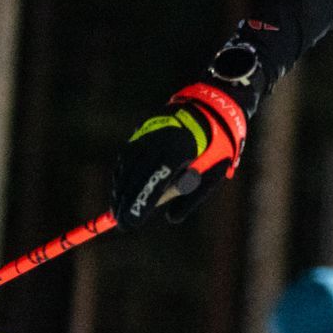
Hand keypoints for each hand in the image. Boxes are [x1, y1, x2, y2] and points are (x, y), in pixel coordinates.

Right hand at [111, 83, 248, 227]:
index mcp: (178, 151)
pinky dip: (122, 174)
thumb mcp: (211, 174)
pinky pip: (126, 156)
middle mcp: (158, 140)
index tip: (130, 223)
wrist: (210, 108)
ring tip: (117, 209)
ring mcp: (147, 133)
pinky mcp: (142, 130)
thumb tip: (171, 218)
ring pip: (126, 166)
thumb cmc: (215, 147)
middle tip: (120, 223)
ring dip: (120, 189)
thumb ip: (192, 197)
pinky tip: (120, 188)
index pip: (153, 183)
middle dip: (125, 202)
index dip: (139, 205)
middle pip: (135, 176)